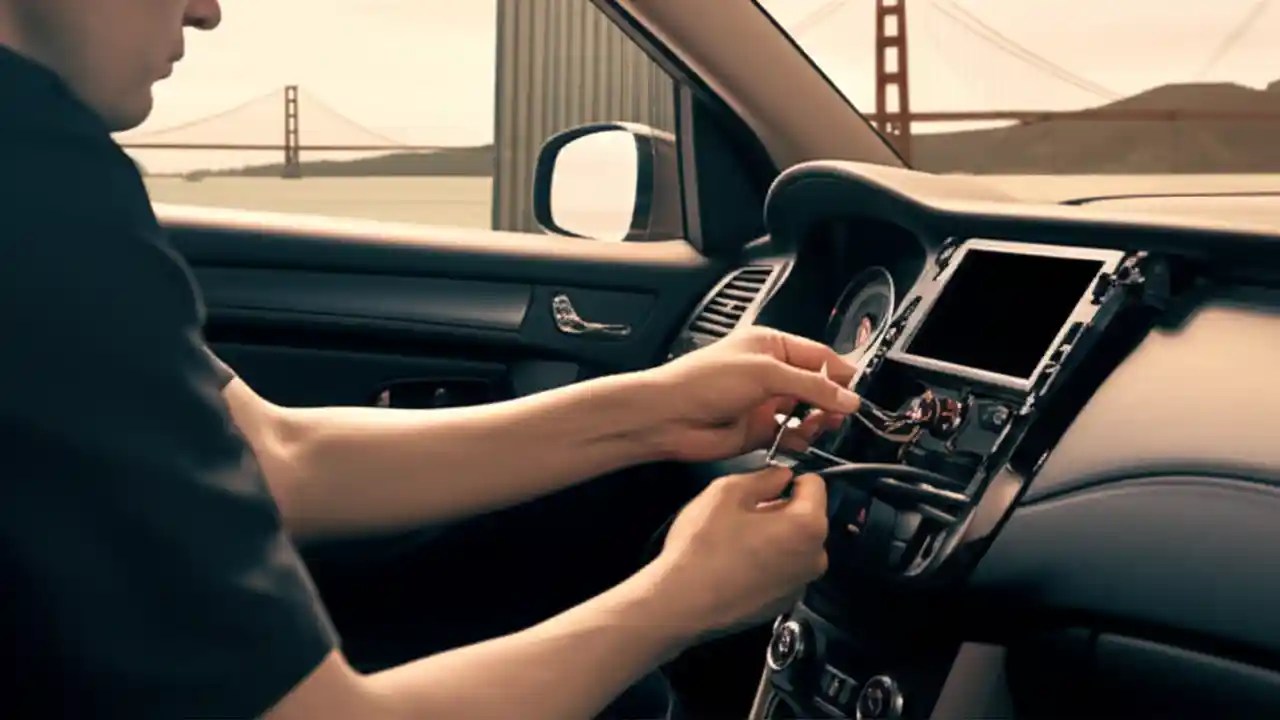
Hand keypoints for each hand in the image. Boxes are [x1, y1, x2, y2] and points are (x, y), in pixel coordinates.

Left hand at [645, 327, 860, 462]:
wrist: (668, 417)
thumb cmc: (706, 381)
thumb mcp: (765, 373)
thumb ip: (811, 386)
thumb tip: (849, 398)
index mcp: (770, 345)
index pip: (818, 355)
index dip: (839, 372)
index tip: (858, 390)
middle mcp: (770, 373)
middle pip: (816, 385)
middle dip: (831, 398)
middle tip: (843, 413)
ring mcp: (765, 403)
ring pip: (807, 412)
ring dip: (819, 420)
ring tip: (823, 425)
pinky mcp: (759, 431)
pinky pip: (791, 435)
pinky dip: (800, 439)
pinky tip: (802, 439)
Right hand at [652, 466, 827, 635]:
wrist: (682, 605)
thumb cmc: (704, 544)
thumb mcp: (726, 492)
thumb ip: (763, 477)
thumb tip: (782, 476)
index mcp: (809, 525)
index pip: (815, 485)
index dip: (788, 480)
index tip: (761, 490)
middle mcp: (816, 558)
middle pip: (806, 518)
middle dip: (781, 511)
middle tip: (742, 517)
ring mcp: (801, 585)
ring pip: (795, 546)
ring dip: (775, 538)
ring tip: (737, 544)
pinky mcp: (783, 605)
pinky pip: (784, 571)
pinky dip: (769, 565)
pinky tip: (737, 569)